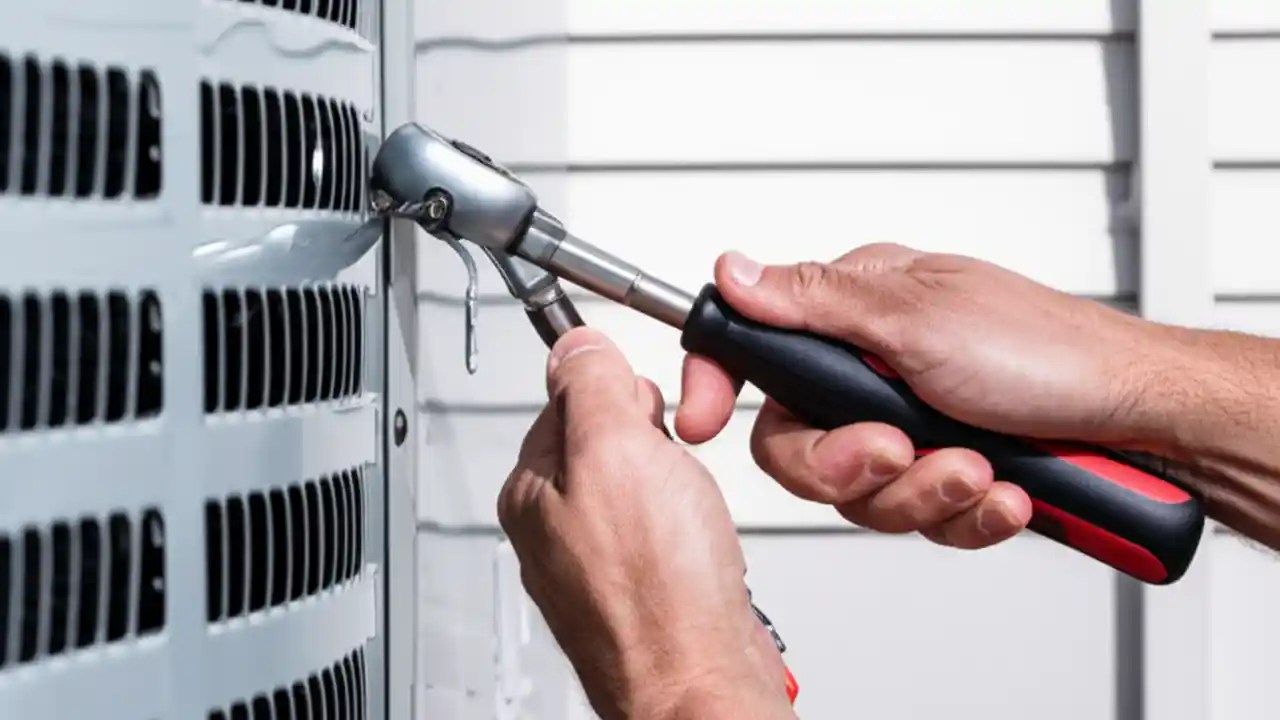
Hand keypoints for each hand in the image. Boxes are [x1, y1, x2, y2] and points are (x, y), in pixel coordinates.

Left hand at [498, 328, 794, 719]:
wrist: (702, 680)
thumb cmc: (656, 590)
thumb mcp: (616, 449)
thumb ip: (593, 387)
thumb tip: (577, 345)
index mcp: (533, 492)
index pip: (567, 399)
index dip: (619, 395)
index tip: (645, 412)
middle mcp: (557, 530)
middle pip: (612, 441)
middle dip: (655, 445)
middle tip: (670, 474)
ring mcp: (599, 563)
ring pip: (648, 484)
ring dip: (680, 487)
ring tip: (688, 517)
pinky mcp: (643, 588)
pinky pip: (670, 529)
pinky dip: (694, 526)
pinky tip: (701, 548)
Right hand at [676, 243, 1189, 548]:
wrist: (1138, 420)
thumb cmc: (1048, 352)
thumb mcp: (918, 315)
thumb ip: (814, 302)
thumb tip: (733, 271)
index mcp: (858, 312)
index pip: (754, 344)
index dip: (715, 382)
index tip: (699, 419)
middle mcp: (874, 370)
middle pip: (796, 442)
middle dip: (847, 465)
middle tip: (897, 450)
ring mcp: (908, 424)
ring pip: (857, 491)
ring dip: (920, 492)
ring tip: (976, 469)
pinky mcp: (941, 471)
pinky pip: (914, 515)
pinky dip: (959, 512)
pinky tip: (999, 491)